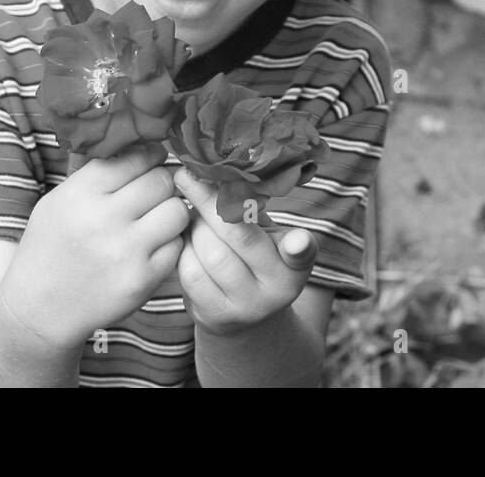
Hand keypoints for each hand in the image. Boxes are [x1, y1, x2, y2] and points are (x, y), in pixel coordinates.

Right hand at [0, 142, 188, 351]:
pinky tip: (152, 246)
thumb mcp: (58, 201)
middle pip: (161, 180)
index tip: (151, 161)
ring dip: (171, 211)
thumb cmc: (50, 249)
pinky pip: (177, 246)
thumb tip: (139, 144)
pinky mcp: (143, 280)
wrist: (38, 310)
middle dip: (162, 182)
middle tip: (155, 191)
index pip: (135, 156)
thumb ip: (96, 175)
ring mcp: (126, 251)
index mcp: (80, 193)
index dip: (149, 155)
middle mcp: (103, 219)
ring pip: (177, 210)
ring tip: (156, 217)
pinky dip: (170, 243)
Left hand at [173, 167, 318, 335]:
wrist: (243, 311)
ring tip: (193, 216)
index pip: (301, 253)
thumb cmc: (253, 255)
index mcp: (297, 264)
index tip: (298, 240)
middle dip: (208, 200)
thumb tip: (216, 167)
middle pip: (240, 237)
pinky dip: (183, 249)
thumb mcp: (267, 233)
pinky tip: (186, 240)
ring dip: (194, 227)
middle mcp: (278, 291)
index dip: (300, 246)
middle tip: (187, 175)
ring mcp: (246, 307)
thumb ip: (253, 207)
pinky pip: (190, 273)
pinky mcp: (215, 316)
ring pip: (210, 253)